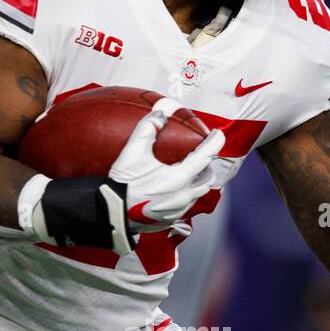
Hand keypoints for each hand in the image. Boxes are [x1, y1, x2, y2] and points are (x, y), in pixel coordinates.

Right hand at [108, 97, 222, 232]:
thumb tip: (161, 111)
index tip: (218, 135)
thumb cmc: (123, 184)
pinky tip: (174, 188)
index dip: (215, 143)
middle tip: (200, 154)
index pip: (205, 157)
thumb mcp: (133, 152)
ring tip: (190, 171)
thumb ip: (148, 128)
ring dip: (197, 180)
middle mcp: (183, 196)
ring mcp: (178, 210)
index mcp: (178, 178)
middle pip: (207, 178)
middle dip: (207, 165)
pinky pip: (186, 205)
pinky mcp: (170, 219)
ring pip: (198, 193)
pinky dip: (186, 193)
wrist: (111, 213)